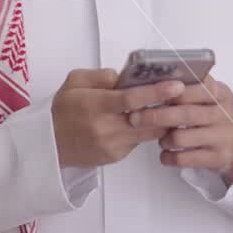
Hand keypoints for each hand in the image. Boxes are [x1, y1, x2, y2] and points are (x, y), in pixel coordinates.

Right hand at [51, 68, 184, 168]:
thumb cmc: (63, 109)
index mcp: (95, 105)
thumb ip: (101, 76)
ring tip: (166, 106)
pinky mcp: (116, 156)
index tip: (176, 86)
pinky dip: (143, 130)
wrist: (49, 143)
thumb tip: (125, 77)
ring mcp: (112, 145)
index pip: (131, 99)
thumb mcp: (75, 82)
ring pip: (148, 132)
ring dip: (159, 120)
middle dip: (167, 108)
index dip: (156, 93)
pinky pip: (137, 141)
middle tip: (182, 95)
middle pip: (148, 119)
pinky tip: (140, 121)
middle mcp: (106, 128)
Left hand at [132, 74, 232, 183]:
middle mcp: (224, 113)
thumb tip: (148, 82)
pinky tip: (165, 154)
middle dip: (155, 116)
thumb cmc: (209, 116)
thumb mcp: (205, 98)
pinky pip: (184, 158)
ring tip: (161, 139)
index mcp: (220, 92)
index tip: (147, 92)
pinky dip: (169, 157)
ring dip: (163, 139)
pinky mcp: (219, 157)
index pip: (195, 86)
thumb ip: (184, 88)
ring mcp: (223, 136)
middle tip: (134, 118)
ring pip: (181, 137)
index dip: (170, 89)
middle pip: (184, 113)